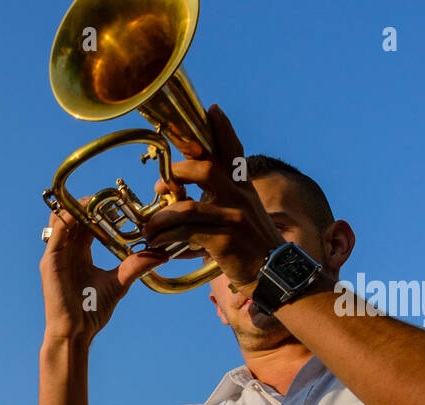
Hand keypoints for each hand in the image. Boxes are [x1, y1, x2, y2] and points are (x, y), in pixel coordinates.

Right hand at [40, 204, 167, 343]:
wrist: (76, 332)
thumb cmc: (92, 312)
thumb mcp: (119, 282)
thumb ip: (135, 265)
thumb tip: (160, 255)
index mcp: (80, 254)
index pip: (87, 223)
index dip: (100, 210)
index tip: (121, 202)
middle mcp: (66, 251)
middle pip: (74, 216)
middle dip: (90, 203)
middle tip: (111, 195)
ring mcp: (56, 254)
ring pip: (62, 218)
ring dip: (78, 206)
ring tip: (97, 200)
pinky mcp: (50, 260)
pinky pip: (57, 230)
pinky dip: (69, 217)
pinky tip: (85, 212)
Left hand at [137, 104, 283, 291]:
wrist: (275, 276)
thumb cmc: (252, 248)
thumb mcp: (243, 216)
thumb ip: (217, 202)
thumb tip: (179, 196)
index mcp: (244, 188)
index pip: (233, 151)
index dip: (222, 128)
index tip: (211, 109)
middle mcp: (240, 198)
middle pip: (205, 169)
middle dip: (176, 172)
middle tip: (160, 183)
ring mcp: (233, 218)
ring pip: (187, 206)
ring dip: (162, 216)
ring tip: (149, 227)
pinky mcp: (224, 240)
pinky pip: (186, 233)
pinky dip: (166, 237)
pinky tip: (156, 243)